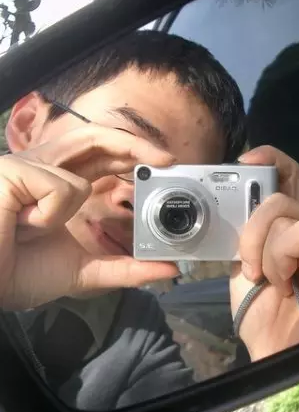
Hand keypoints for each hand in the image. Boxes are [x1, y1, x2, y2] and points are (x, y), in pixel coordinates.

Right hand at [0, 125, 179, 309]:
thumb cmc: (21, 274)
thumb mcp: (87, 271)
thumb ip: (127, 268)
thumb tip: (171, 269)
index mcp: (60, 184)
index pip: (102, 156)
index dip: (132, 153)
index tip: (165, 163)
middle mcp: (45, 167)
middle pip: (97, 138)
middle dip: (134, 146)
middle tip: (168, 160)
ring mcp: (28, 165)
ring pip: (81, 173)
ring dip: (64, 210)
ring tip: (32, 228)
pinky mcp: (14, 169)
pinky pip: (62, 189)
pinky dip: (48, 217)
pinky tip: (21, 225)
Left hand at [230, 146, 298, 359]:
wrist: (274, 346)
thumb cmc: (259, 308)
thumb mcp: (242, 259)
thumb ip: (247, 228)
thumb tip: (236, 198)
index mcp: (289, 224)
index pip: (288, 176)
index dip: (269, 158)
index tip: (244, 161)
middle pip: (280, 194)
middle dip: (251, 229)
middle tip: (249, 264)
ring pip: (283, 213)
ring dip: (262, 250)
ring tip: (269, 280)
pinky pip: (298, 234)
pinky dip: (279, 259)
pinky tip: (285, 283)